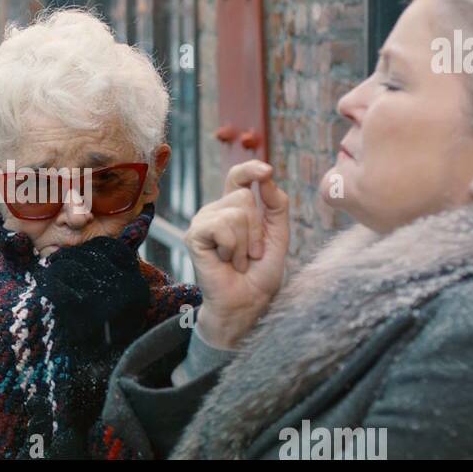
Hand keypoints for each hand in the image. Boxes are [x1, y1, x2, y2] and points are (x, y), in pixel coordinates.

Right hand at [185, 159, 288, 349]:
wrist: (247, 302)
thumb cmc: (260, 273)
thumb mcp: (278, 235)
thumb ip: (276, 205)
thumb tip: (267, 177)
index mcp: (234, 208)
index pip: (238, 177)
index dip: (250, 169)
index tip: (266, 171)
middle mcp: (215, 211)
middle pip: (244, 196)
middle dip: (257, 228)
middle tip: (251, 253)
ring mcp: (203, 222)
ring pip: (236, 212)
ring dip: (246, 243)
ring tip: (239, 260)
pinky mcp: (194, 236)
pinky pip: (223, 227)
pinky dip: (232, 248)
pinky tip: (226, 261)